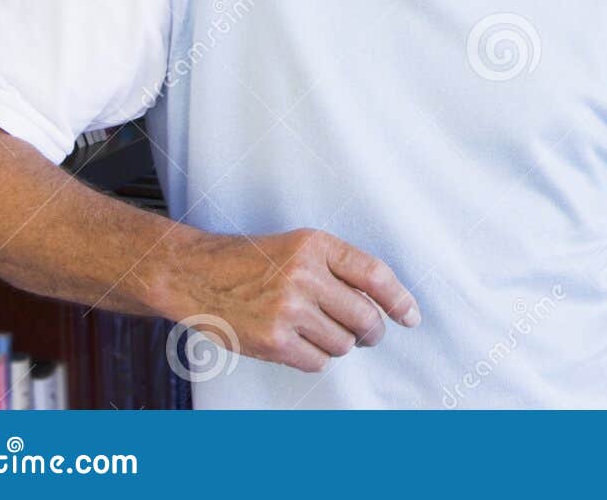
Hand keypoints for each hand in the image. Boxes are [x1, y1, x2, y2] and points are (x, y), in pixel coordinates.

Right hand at [173, 227, 420, 371]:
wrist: (196, 274)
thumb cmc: (250, 261)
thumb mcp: (298, 247)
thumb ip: (337, 268)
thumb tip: (381, 304)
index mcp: (316, 245)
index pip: (374, 275)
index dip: (400, 299)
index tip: (411, 316)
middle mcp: (304, 275)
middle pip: (365, 316)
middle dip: (372, 332)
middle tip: (368, 334)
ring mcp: (288, 309)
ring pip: (343, 343)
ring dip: (339, 343)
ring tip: (318, 330)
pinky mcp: (273, 340)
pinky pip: (318, 361)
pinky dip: (316, 357)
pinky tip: (301, 343)